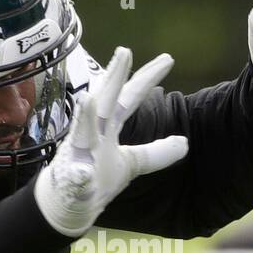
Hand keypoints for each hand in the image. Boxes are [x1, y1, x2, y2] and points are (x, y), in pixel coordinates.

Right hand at [34, 46, 187, 236]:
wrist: (67, 201)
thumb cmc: (96, 176)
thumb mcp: (131, 163)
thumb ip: (156, 152)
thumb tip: (185, 143)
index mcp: (108, 125)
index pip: (129, 97)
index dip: (147, 78)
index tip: (168, 59)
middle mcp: (92, 132)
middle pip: (105, 101)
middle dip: (112, 78)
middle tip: (124, 52)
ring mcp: (79, 154)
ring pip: (81, 132)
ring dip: (85, 117)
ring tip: (88, 99)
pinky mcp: (72, 179)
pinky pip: (76, 177)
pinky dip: (78, 175)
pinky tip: (82, 172)